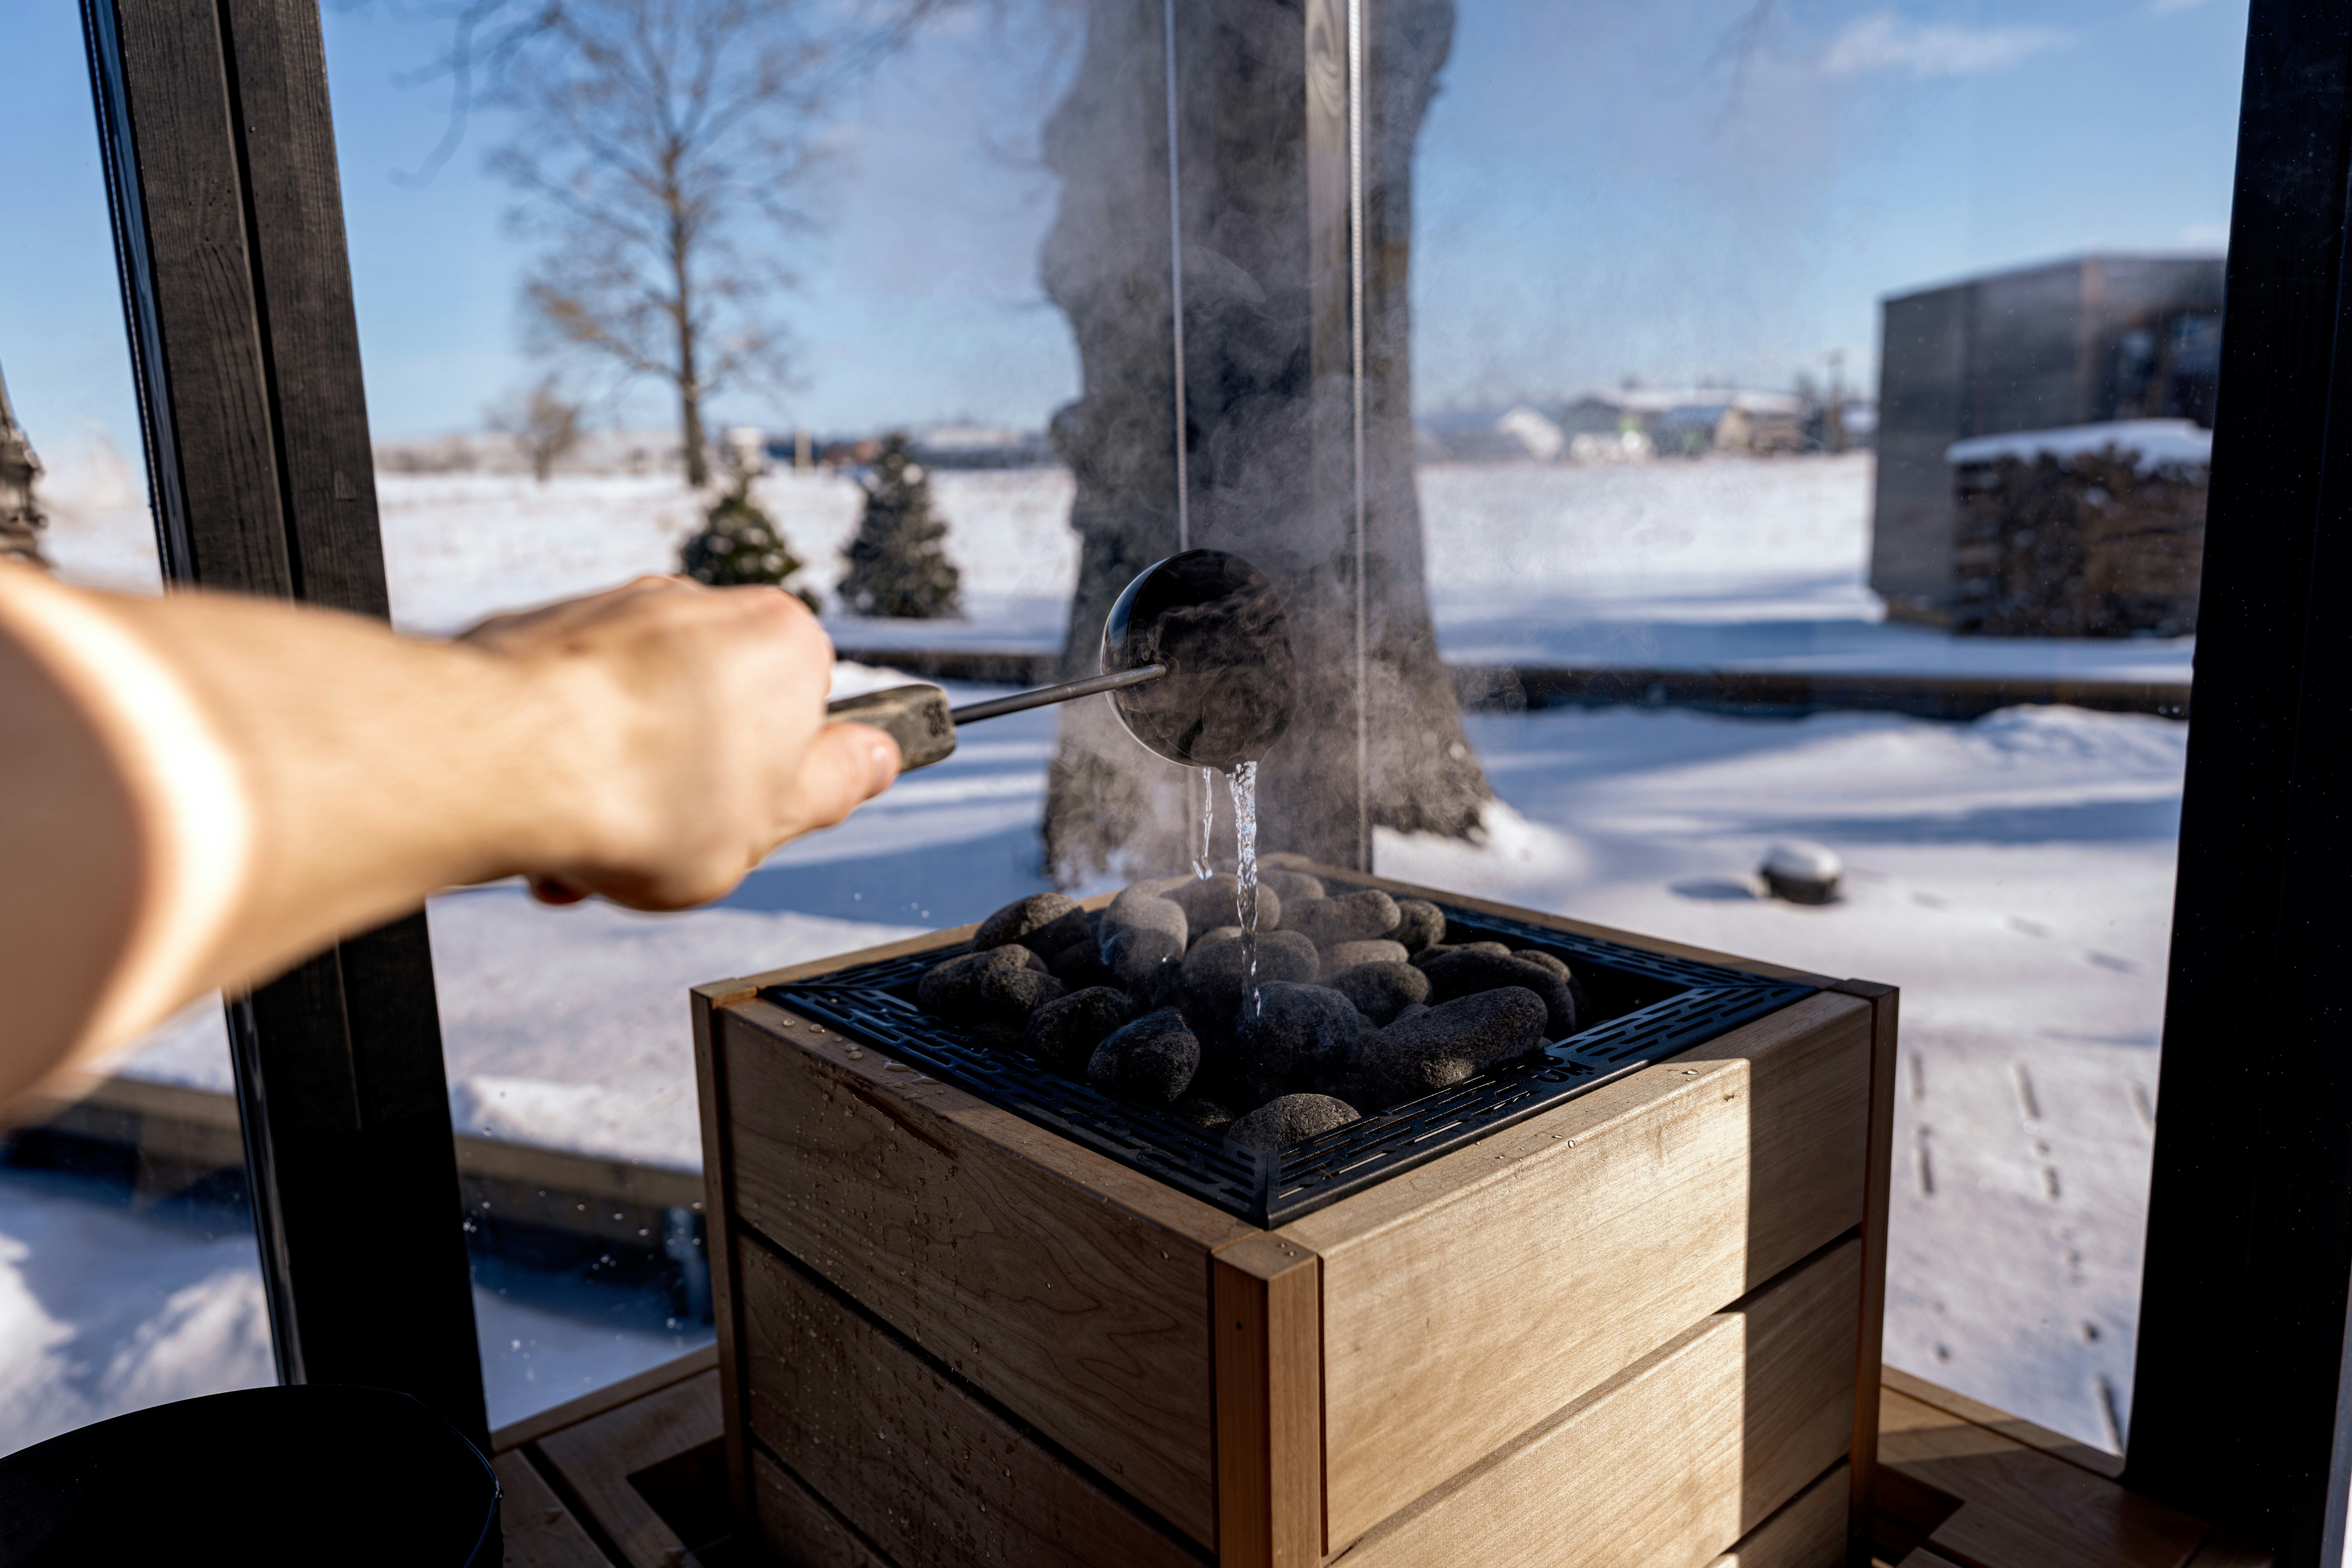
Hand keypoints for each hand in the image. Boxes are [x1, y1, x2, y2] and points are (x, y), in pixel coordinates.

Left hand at [462, 576, 898, 909]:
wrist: (495, 761)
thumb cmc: (639, 793)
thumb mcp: (778, 822)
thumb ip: (837, 784)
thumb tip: (875, 759)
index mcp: (783, 641)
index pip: (811, 713)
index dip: (780, 782)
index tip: (751, 819)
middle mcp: (702, 604)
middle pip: (721, 713)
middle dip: (692, 786)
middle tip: (670, 841)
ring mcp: (616, 610)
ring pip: (642, 715)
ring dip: (626, 784)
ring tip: (596, 843)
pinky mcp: (543, 629)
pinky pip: (574, 705)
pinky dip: (566, 759)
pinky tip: (548, 814)